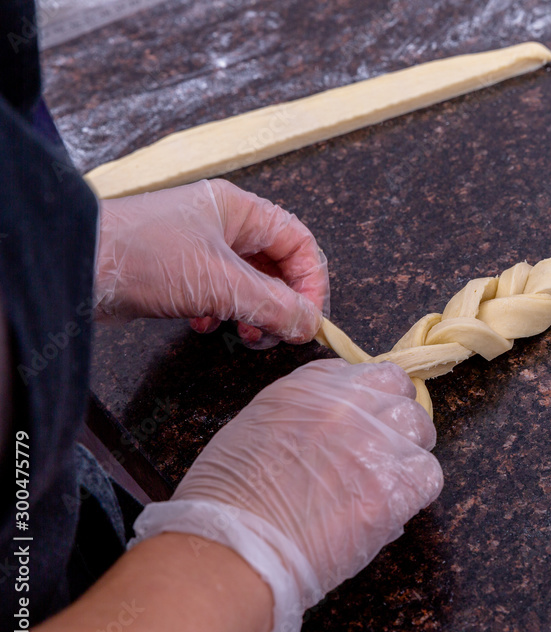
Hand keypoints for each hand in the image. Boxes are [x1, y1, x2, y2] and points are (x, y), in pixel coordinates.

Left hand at [95, 179, 328, 347]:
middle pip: (276, 264)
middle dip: (281, 302)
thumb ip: (272, 305)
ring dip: (253, 311)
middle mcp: (223, 223)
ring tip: (245, 334)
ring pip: (248, 282)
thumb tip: (308, 324)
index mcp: (240, 210)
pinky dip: (222, 312)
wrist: (74, 264)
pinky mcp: (178, 270)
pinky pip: (218, 292)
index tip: (307, 319)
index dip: (310, 283)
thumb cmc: (142, 256)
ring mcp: (199, 246)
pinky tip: (204, 325)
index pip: (298, 243)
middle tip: (276, 333)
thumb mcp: (220, 284)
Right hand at [129, 360, 441, 631]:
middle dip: (394, 420)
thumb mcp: (253, 432)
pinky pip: (428, 474)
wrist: (232, 547)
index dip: (370, 400)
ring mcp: (373, 441)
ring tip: (387, 482)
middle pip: (398, 393)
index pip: (363, 374)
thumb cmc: (225, 502)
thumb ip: (300, 422)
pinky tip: (392, 507)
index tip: (365, 422)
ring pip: (419, 429)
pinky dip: (416, 491)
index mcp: (306, 388)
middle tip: (381, 453)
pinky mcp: (393, 485)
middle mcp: (346, 404)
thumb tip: (333, 441)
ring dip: (409, 452)